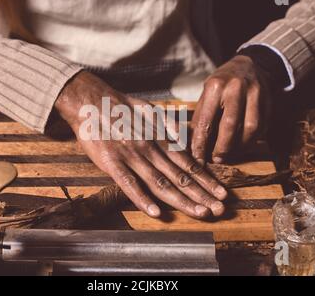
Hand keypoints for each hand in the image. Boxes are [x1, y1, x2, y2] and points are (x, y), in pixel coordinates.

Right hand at [55, 71, 226, 218]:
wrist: (91, 101)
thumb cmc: (121, 108)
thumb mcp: (150, 110)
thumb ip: (168, 125)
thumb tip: (184, 139)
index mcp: (160, 139)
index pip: (188, 164)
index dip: (206, 180)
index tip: (222, 194)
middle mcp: (150, 149)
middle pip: (180, 176)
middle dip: (202, 194)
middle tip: (220, 210)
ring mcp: (132, 156)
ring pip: (160, 182)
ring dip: (182, 200)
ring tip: (201, 213)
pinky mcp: (111, 162)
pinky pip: (129, 183)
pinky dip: (142, 198)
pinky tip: (156, 212)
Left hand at [191, 55, 271, 163]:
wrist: (249, 64)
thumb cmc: (222, 82)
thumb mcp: (206, 93)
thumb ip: (200, 117)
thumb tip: (192, 144)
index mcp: (215, 86)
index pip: (206, 121)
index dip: (201, 143)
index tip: (198, 157)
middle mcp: (236, 88)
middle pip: (230, 126)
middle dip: (222, 148)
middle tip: (216, 159)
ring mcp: (255, 93)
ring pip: (250, 128)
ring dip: (240, 147)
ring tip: (230, 154)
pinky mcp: (268, 100)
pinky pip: (263, 126)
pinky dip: (252, 140)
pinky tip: (243, 145)